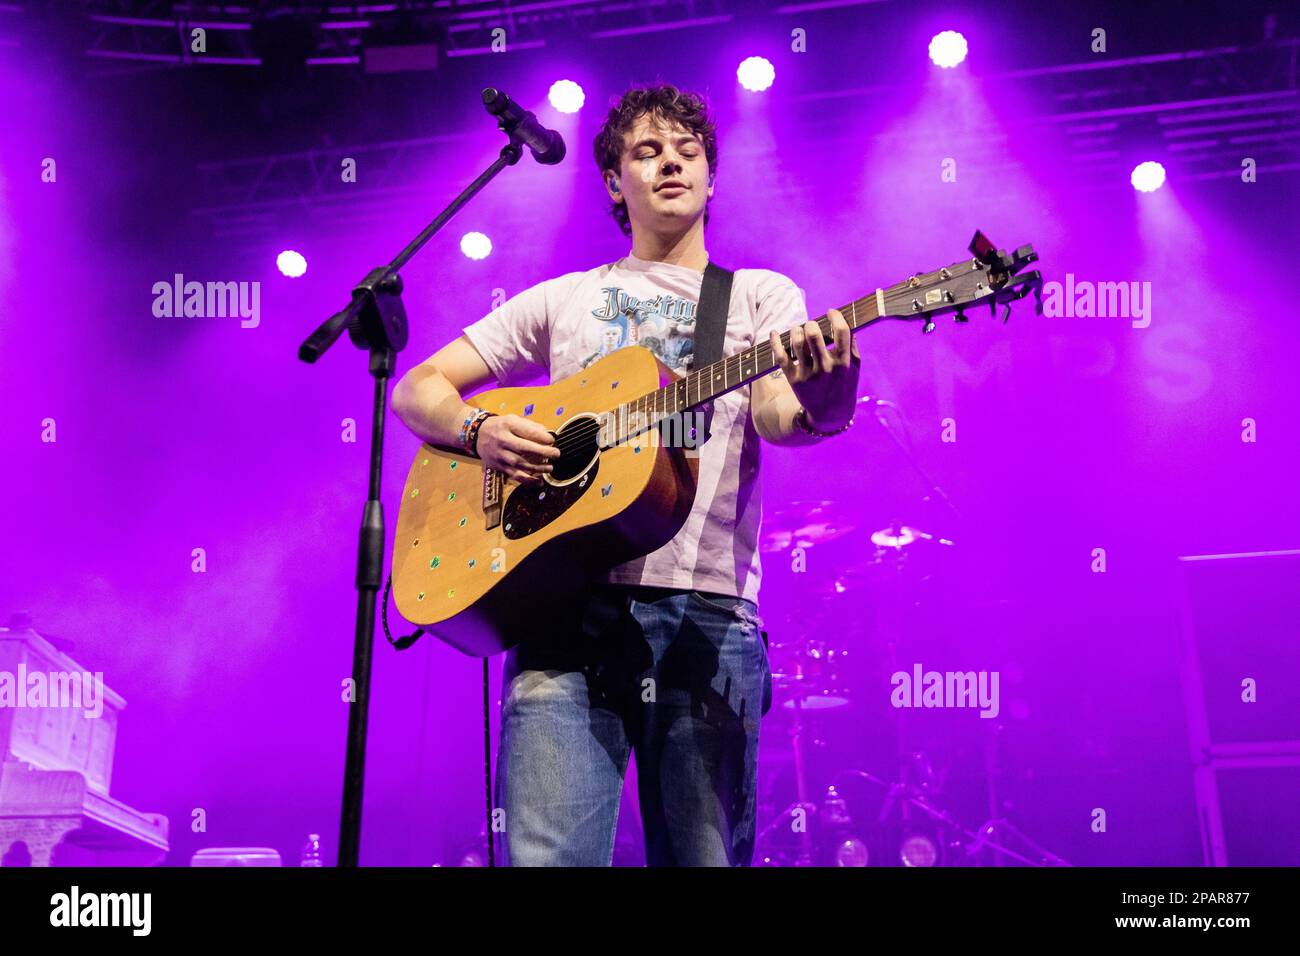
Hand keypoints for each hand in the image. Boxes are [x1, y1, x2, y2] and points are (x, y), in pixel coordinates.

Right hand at [474, 414, 560, 483]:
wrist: (478, 434)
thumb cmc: (501, 426)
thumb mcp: (513, 419)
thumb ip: (530, 426)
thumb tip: (548, 433)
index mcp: (507, 425)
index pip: (526, 431)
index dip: (541, 436)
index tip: (552, 440)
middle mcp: (502, 440)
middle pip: (523, 448)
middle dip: (542, 452)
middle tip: (556, 454)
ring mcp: (500, 455)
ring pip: (520, 464)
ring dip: (537, 467)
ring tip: (550, 467)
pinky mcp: (499, 467)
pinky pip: (514, 475)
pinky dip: (528, 480)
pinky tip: (539, 482)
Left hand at [768, 309, 860, 428]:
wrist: (830, 414)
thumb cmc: (843, 384)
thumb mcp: (854, 367)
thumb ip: (852, 345)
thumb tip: (845, 320)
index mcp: (844, 362)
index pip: (841, 331)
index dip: (836, 316)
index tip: (831, 312)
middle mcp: (826, 368)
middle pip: (813, 335)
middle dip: (811, 324)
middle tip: (811, 326)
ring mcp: (808, 374)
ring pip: (796, 343)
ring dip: (796, 331)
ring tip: (798, 331)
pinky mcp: (794, 379)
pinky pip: (780, 356)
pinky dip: (775, 342)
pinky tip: (774, 333)